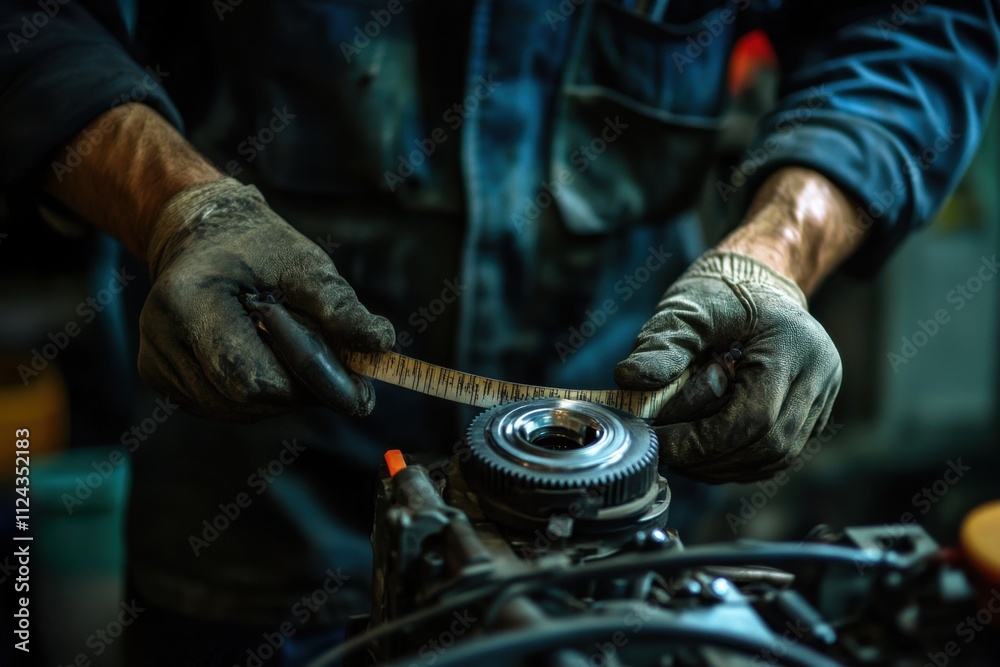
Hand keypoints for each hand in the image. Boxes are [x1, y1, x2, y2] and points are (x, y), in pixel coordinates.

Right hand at [138, 178, 394, 419]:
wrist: (203, 235)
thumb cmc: (259, 248)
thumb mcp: (305, 265)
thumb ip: (339, 308)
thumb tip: (381, 344)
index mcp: (188, 302)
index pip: (251, 376)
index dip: (306, 383)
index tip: (352, 380)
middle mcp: (160, 337)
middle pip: (243, 399)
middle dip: (295, 390)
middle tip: (329, 366)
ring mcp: (154, 362)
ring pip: (233, 409)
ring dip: (277, 395)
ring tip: (294, 354)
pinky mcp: (160, 377)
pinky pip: (220, 405)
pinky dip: (254, 395)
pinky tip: (267, 361)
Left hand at [615, 250, 840, 482]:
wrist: (759, 283)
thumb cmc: (722, 293)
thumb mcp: (688, 309)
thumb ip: (663, 345)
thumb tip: (628, 377)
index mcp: (793, 347)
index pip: (753, 418)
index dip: (702, 441)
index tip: (660, 442)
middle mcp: (819, 377)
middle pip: (768, 445)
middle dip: (710, 456)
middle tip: (665, 451)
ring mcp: (822, 398)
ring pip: (776, 457)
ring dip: (723, 465)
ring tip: (681, 454)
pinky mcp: (814, 415)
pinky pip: (778, 455)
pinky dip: (738, 462)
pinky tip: (704, 455)